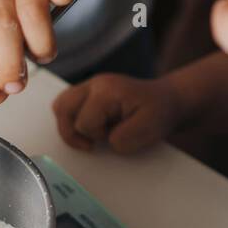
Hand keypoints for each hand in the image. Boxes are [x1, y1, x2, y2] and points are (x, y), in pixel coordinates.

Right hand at [52, 73, 184, 153]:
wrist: (167, 101)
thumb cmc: (158, 113)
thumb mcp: (147, 129)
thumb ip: (123, 138)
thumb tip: (107, 142)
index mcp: (107, 90)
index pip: (85, 121)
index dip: (97, 136)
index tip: (114, 137)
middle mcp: (95, 84)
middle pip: (62, 108)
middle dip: (73, 132)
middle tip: (92, 143)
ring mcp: (91, 86)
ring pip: (60, 105)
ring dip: (70, 125)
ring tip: (88, 137)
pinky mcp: (90, 93)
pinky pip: (68, 105)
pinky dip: (73, 120)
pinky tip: (89, 128)